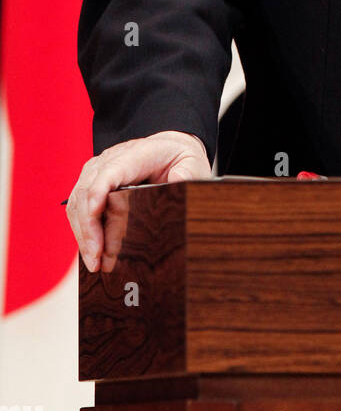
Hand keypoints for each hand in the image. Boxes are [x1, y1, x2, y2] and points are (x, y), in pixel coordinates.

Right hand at [66, 131, 211, 271]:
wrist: (168, 148)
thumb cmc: (179, 158)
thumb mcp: (192, 162)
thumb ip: (188, 173)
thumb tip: (178, 182)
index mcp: (138, 152)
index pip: (110, 171)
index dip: (97, 193)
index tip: (94, 217)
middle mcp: (112, 158)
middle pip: (88, 190)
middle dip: (88, 227)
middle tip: (96, 259)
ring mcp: (99, 170)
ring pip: (78, 201)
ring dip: (82, 233)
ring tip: (94, 262)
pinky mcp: (92, 182)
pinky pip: (78, 205)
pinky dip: (81, 230)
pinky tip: (90, 250)